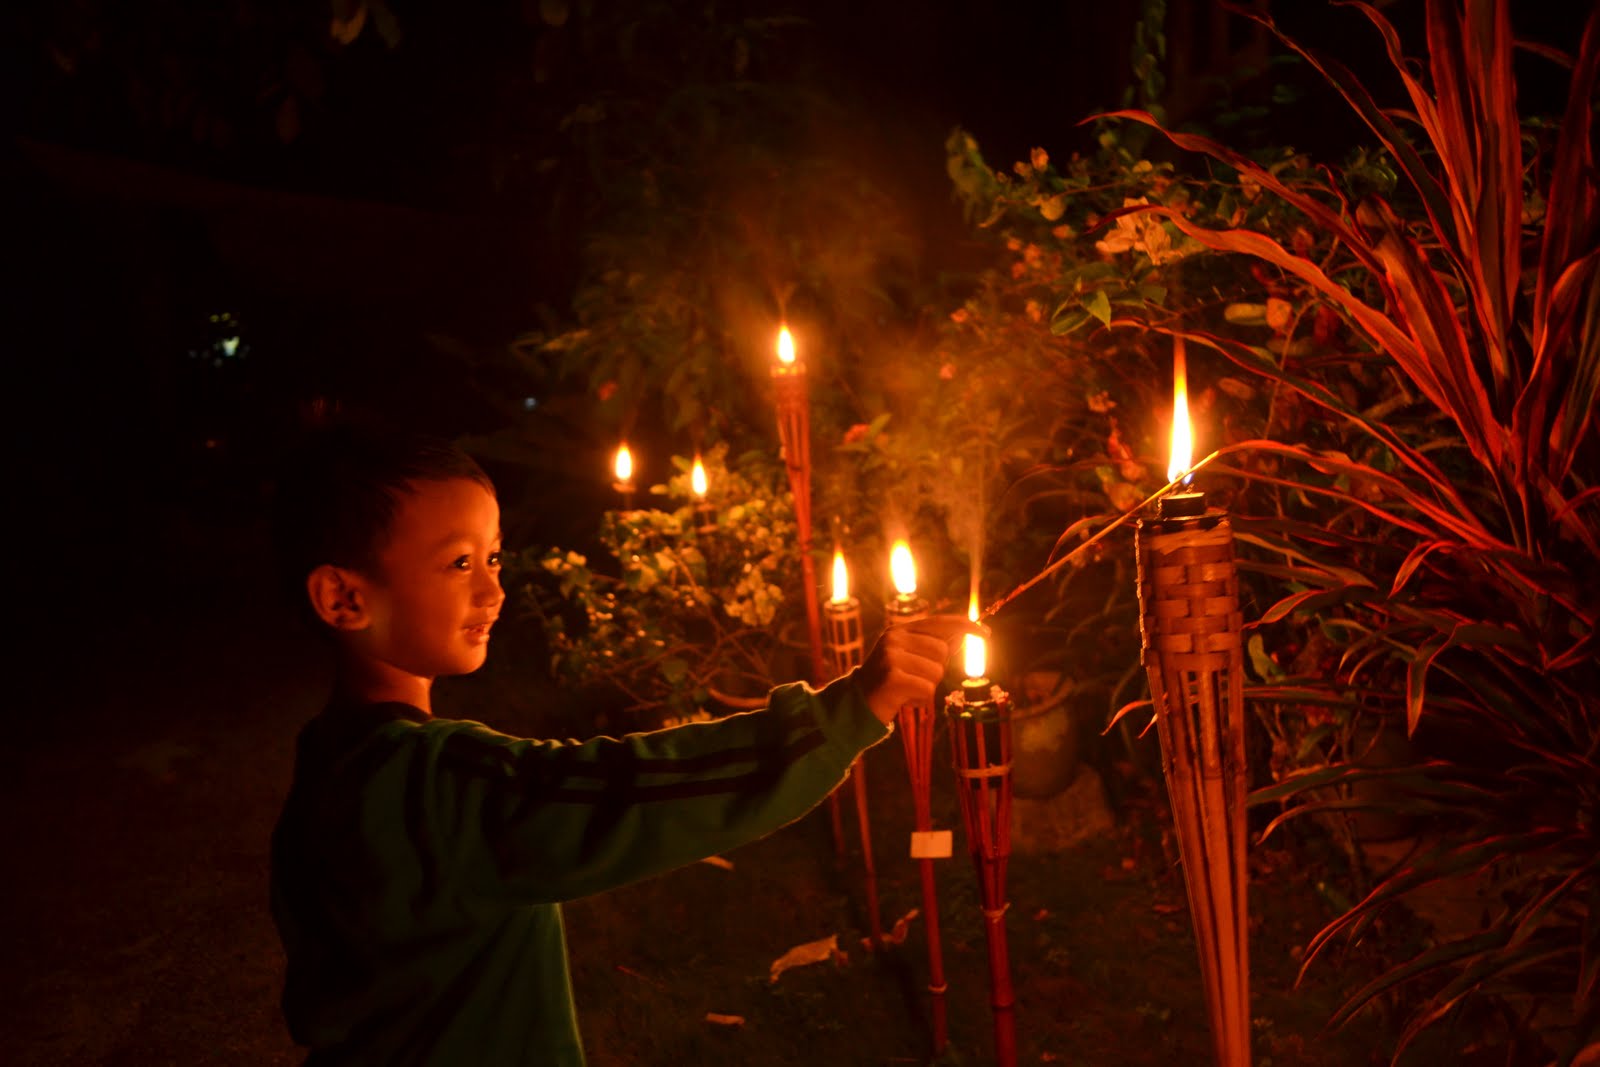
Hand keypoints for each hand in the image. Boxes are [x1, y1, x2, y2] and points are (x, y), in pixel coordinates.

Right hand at [854, 615, 987, 725]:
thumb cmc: (888, 682)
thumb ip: (933, 647)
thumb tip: (962, 636)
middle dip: (936, 670)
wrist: (857, 704)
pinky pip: (927, 689)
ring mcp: (891, 656)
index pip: (939, 622)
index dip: (965, 626)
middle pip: (942, 651)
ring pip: (937, 672)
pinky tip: (903, 700)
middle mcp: (894, 638)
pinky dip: (920, 699)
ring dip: (928, 687)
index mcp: (899, 630)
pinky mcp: (892, 677)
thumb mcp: (909, 659)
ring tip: (907, 690)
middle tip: (914, 680)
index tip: (985, 633)